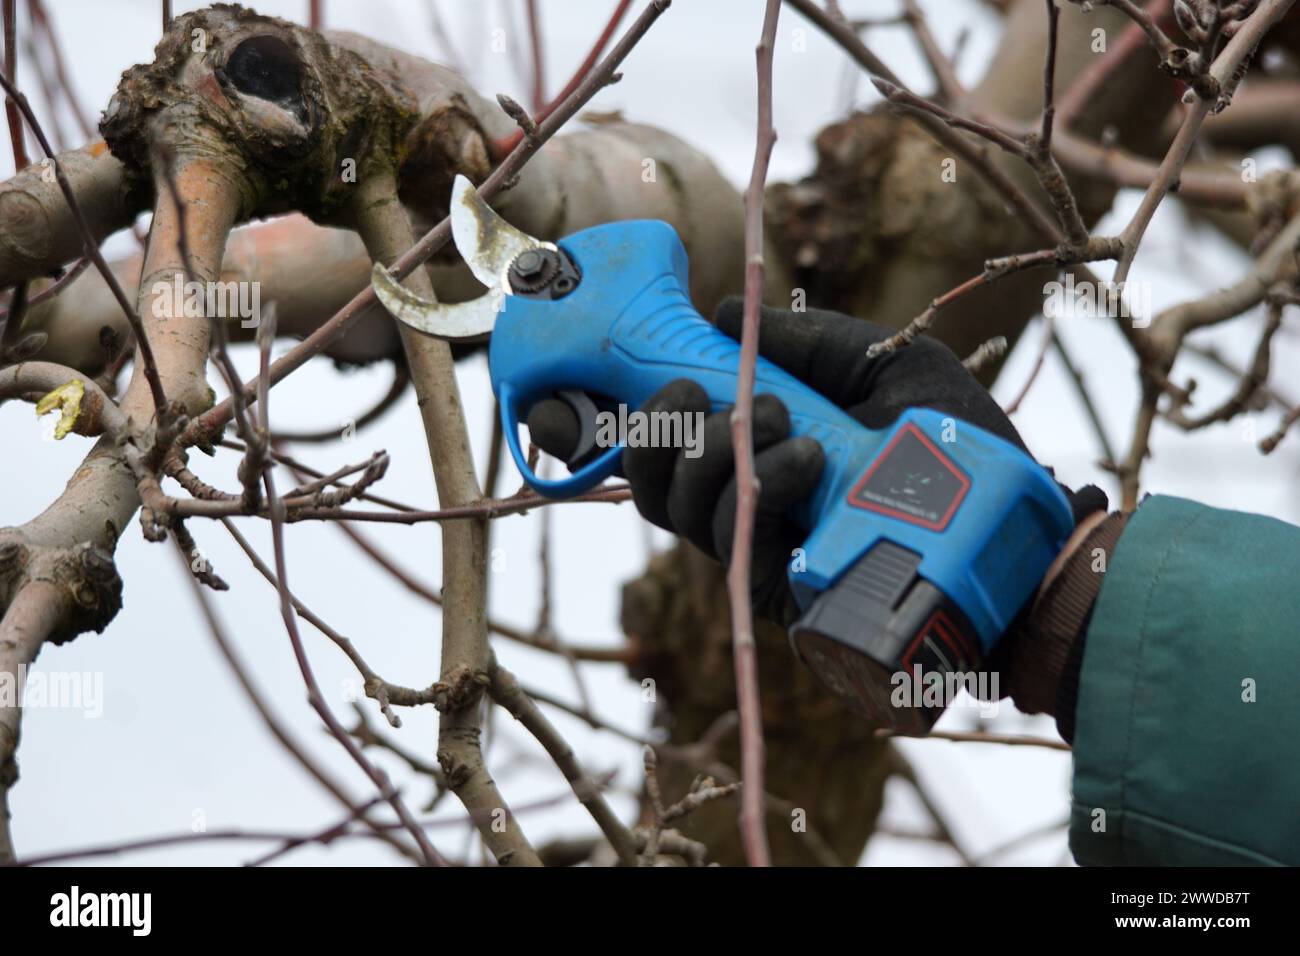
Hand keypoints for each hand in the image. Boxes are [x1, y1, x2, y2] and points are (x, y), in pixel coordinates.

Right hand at [527, 297, 1105, 625]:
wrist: (1019, 525)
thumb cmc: (959, 443)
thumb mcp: (885, 362)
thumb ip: (806, 338)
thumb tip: (716, 312)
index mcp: (758, 445)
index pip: (667, 436)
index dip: (626, 408)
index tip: (640, 370)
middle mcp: (748, 498)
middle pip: (650, 478)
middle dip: (662, 427)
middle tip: (714, 394)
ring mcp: (761, 545)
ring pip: (677, 508)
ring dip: (713, 450)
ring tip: (783, 423)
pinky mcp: (780, 587)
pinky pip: (727, 543)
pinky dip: (755, 487)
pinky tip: (806, 459)